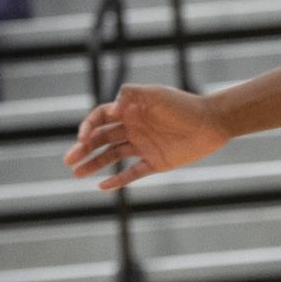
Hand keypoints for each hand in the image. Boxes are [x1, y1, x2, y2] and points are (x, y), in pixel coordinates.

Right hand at [63, 84, 230, 189]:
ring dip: (93, 164)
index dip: (88, 127)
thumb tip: (113, 108)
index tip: (82, 138)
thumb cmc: (183, 105)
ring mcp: (142, 146)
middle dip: (83, 149)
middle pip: (100, 139)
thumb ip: (132, 94)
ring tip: (76, 174)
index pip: (100, 118)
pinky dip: (117, 180)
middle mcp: (132, 128)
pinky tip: (102, 187)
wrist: (211, 122)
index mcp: (129, 111)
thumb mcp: (156, 94)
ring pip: (111, 156)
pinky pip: (132, 173)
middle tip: (68, 160)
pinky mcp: (155, 162)